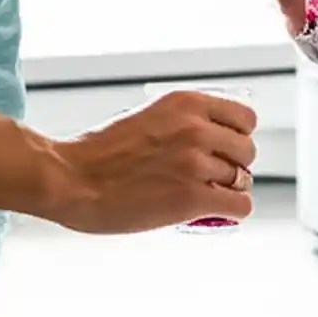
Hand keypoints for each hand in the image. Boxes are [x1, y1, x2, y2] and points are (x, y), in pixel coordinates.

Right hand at [49, 90, 256, 233]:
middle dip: (234, 165)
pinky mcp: (192, 198)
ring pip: (244, 179)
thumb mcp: (147, 117)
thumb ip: (182, 124)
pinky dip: (231, 211)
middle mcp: (196, 129)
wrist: (70, 179)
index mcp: (186, 104)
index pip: (245, 117)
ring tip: (208, 196)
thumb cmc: (98, 154)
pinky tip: (216, 213)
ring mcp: (196, 164)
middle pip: (247, 150)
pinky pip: (240, 206)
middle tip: (213, 178)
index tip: (224, 149)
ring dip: (228, 190)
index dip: (237, 137)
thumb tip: (210, 142)